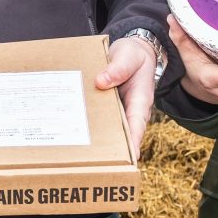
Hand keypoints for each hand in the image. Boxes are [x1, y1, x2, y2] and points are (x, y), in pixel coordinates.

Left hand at [95, 35, 158, 158]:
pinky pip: (101, 121)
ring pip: (112, 131)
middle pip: (124, 135)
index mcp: (140, 100)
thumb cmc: (133, 55)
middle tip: (104, 167)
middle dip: (117, 151)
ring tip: (86, 160)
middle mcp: (131, 110)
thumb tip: (101, 82)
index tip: (131, 156)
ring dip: (102, 143)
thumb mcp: (128, 56)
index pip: (138, 123)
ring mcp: (119, 111)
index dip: (134, 140)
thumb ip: (118, 68)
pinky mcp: (109, 109)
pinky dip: (92, 128)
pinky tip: (76, 136)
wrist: (130, 51)